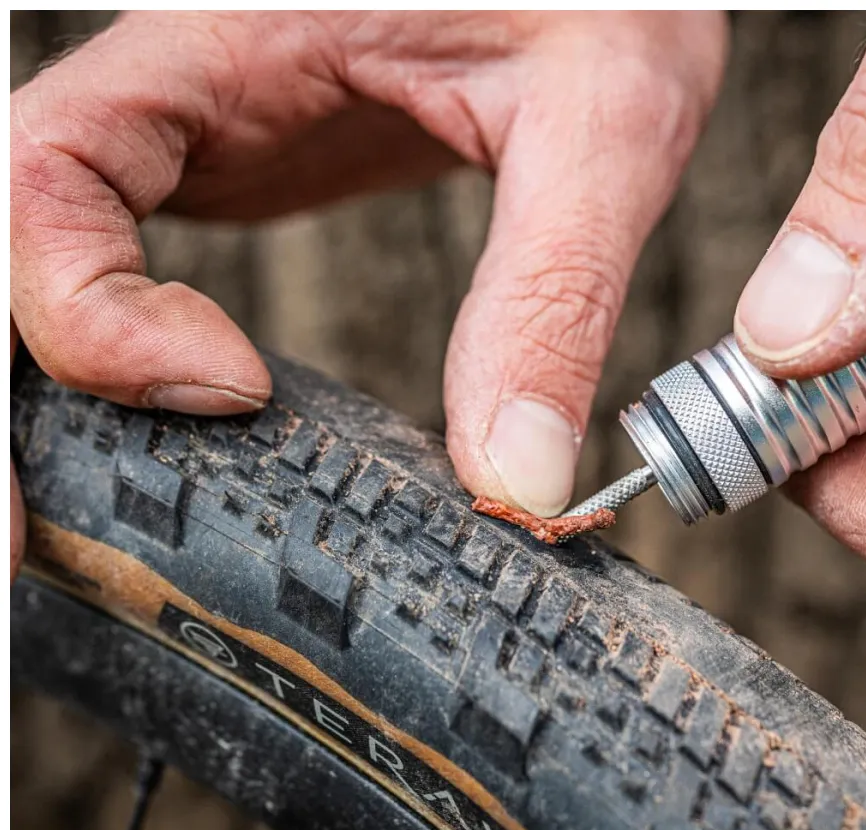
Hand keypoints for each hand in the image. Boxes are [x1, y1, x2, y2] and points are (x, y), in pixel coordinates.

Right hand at [9, 11, 727, 578]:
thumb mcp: (600, 125)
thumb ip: (553, 295)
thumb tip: (517, 482)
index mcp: (236, 41)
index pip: (50, 163)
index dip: (89, 306)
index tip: (232, 389)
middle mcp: (189, 91)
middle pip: (19, 231)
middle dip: (32, 384)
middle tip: (31, 535)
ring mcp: (205, 136)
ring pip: (57, 257)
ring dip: (64, 385)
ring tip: (91, 516)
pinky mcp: (240, 174)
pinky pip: (126, 266)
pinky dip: (123, 361)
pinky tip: (175, 437)